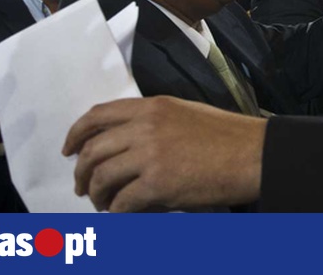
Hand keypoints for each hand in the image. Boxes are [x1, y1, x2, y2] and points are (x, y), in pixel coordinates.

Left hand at [63, 96, 266, 211]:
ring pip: (102, 177)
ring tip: (102, 204)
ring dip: (96, 195)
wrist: (253, 155)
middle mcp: (145, 127)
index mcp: (152, 107)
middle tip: (83, 187)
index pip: (98, 115)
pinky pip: (122, 201)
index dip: (76, 134)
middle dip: (81, 172)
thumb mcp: (185, 114)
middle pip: (93, 150)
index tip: (69, 150)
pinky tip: (121, 215)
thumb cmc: (227, 137)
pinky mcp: (158, 183)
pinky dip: (117, 211)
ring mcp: (150, 155)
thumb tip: (126, 148)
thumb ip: (152, 124)